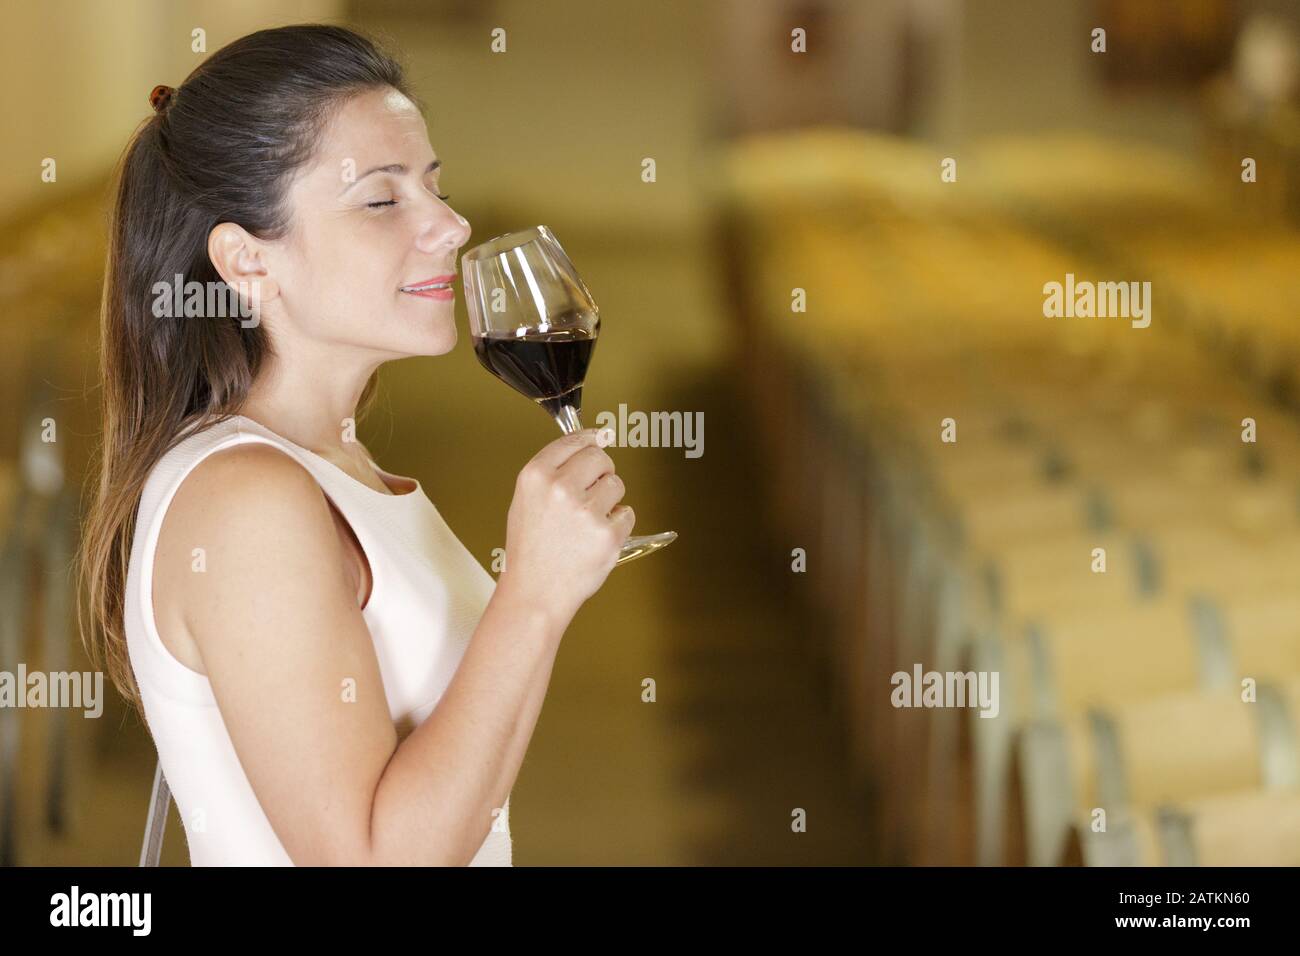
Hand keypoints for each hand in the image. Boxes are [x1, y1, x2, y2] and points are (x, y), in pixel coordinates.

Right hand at [498, 427, 634, 624]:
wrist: (535, 593)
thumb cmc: (531, 550)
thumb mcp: (526, 500)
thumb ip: (553, 470)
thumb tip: (591, 441)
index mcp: (536, 476)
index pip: (573, 440)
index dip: (590, 439)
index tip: (600, 437)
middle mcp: (560, 488)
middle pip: (601, 457)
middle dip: (602, 471)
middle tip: (592, 492)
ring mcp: (586, 511)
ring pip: (617, 484)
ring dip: (610, 500)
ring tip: (588, 523)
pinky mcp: (608, 534)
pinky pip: (627, 513)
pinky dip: (618, 525)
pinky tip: (595, 539)